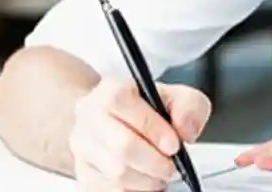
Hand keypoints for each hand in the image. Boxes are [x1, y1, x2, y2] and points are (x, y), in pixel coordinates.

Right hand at [70, 77, 211, 190]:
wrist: (116, 123)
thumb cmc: (147, 111)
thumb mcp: (176, 97)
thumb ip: (189, 107)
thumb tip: (185, 130)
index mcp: (110, 90)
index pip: (122, 103)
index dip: (153, 128)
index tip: (174, 145)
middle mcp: (90, 117)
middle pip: (121, 146)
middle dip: (155, 162)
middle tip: (171, 166)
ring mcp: (83, 147)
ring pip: (116, 174)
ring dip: (147, 180)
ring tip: (159, 174)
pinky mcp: (84, 174)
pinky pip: (110, 190)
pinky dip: (134, 190)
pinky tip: (144, 181)